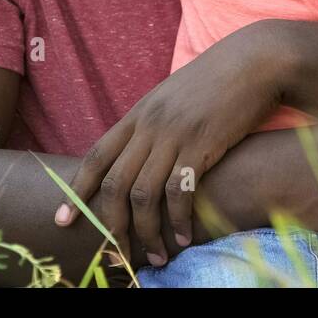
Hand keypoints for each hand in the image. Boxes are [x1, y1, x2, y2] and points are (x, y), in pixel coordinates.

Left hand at [55, 21, 290, 265]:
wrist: (255, 62)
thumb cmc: (217, 82)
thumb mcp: (173, 97)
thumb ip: (153, 124)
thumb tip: (138, 152)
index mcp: (138, 114)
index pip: (96, 156)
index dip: (77, 190)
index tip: (63, 220)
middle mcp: (149, 125)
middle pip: (115, 183)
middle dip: (111, 224)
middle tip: (117, 252)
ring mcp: (173, 134)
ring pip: (143, 194)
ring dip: (146, 232)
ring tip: (156, 256)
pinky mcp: (201, 144)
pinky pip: (178, 191)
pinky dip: (177, 219)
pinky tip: (184, 236)